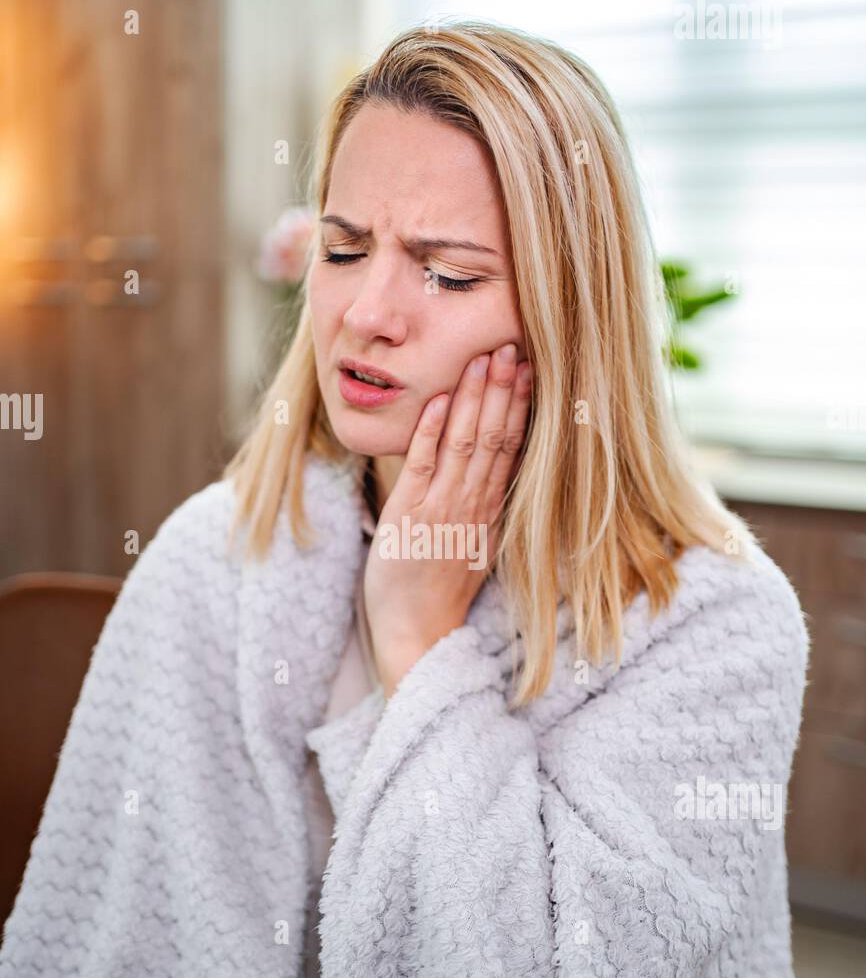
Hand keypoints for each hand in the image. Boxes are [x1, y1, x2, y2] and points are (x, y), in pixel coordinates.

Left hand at [364, 342, 531, 697]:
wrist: (417, 632)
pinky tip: (437, 399)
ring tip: (482, 359)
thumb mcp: (476, 544)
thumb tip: (497, 467)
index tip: (531, 367)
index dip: (522, 405)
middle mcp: (474, 505)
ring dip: (473, 399)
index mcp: (492, 510)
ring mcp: (444, 509)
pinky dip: (431, 431)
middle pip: (495, 437)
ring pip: (465, 444)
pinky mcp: (410, 515)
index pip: (514, 447)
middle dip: (504, 389)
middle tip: (512, 344)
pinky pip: (423, 466)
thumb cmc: (440, 590)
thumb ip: (486, 505)